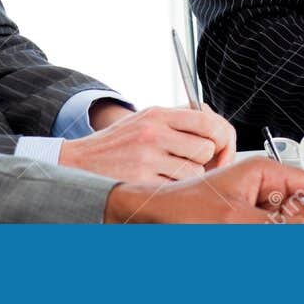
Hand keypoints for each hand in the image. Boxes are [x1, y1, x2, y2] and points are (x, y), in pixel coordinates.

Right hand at [59, 105, 236, 183]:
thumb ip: (180, 118)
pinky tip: (160, 184)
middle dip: (207, 161)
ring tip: (171, 174)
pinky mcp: (141, 180)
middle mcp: (154, 132)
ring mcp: (147, 157)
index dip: (224, 138)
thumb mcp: (146, 119)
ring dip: (190, 178)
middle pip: (207, 148)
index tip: (222, 150)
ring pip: (195, 172)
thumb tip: (215, 120)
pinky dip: (174, 190)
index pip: (209, 121)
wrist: (78, 162)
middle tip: (198, 166)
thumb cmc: (119, 143)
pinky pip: (176, 188)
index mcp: (159, 114)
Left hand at [102, 157, 303, 223]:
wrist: (144, 220)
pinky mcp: (243, 228)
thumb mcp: (237, 219)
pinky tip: (246, 235)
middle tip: (264, 230)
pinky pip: (269, 237)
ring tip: (238, 231)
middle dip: (300, 231)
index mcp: (265, 172)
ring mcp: (253, 212)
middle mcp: (262, 191)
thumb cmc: (179, 208)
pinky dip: (266, 239)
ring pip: (286, 231)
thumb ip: (281, 229)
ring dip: (275, 234)